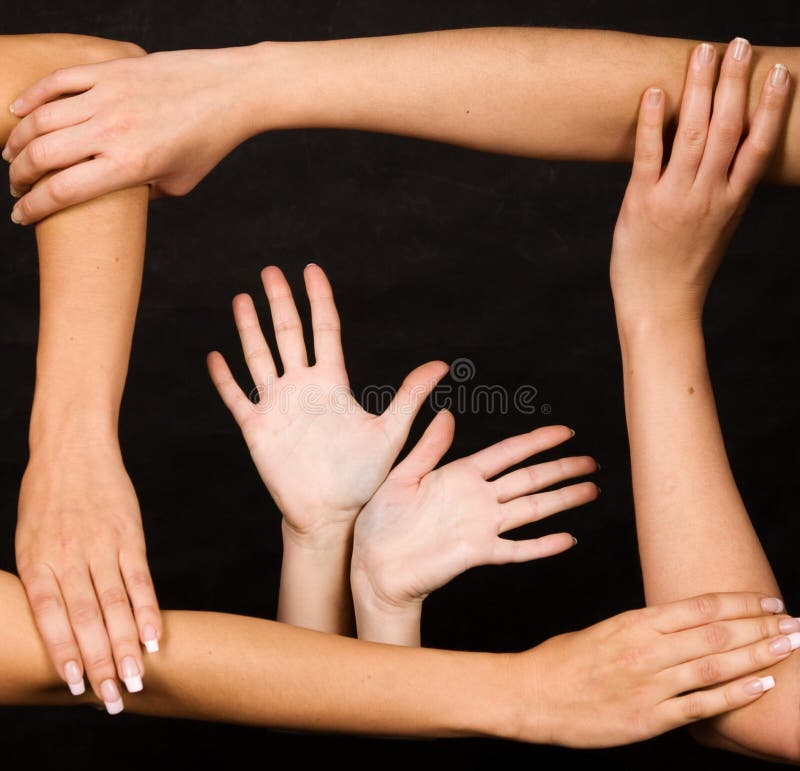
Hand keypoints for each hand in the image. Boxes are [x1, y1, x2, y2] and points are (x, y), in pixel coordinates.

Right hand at [3, 45, 262, 223]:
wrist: (230, 91)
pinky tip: (19, 112)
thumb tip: (118, 199)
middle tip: (16, 187)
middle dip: (19, 175)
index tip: (21, 216)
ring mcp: (108, 96)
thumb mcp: (180, 183)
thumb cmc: (209, 142)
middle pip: (43, 155)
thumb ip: (145, 196)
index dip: (34, 208)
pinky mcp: (109, 71)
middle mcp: (113, 131)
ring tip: (12, 155)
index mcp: (130, 166)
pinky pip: (57, 82)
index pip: (64, 191)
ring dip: (18, 139)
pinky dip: (32, 98)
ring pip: (42, 118)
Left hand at [16, 440, 160, 712]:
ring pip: (115, 603)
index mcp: (37, 560)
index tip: (78, 684)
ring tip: (136, 676)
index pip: (52, 615)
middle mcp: (69, 557)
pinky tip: (155, 635)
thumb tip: (58, 623)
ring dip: (127, 644)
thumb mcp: (29, 538)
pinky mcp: (128, 536)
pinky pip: (140, 579)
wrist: (74, 448)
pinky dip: (148, 609)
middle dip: (100, 661)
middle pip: (87, 617)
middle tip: (111, 697)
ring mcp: (101, 546)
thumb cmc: (47, 497)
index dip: (66, 651)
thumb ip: (44, 579)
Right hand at [207, 264, 447, 548]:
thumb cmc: (363, 477)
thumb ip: (411, 396)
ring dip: (250, 329)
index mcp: (332, 384)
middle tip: (270, 271)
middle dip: (279, 302)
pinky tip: (215, 355)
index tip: (311, 270)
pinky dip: (225, 378)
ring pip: (260, 357)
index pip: (324, 330)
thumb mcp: (390, 432)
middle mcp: (303, 388)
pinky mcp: (256, 429)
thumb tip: (442, 364)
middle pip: (288, 334)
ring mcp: (277, 406)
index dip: (318, 299)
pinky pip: (236, 397)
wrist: (332, 514)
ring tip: (243, 299)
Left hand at [351, 415, 597, 643]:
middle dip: (561, 469)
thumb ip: (430, 447)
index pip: (508, 453)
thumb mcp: (403, 475)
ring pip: (531, 509)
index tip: (564, 432)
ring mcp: (481, 527)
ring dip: (562, 500)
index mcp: (460, 475)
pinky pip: (516, 549)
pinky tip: (566, 539)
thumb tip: (447, 414)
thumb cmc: (381, 521)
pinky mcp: (478, 553)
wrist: (374, 564)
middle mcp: (477, 499)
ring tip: (590, 490)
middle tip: (592, 461)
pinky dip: (542, 546)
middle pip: (529, 479)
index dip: (537, 442)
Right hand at [514, 593, 799, 747]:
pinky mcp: (649, 718)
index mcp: (633, 622)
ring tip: (790, 645)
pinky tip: (762, 685)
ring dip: (759, 654)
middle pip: (717, 633)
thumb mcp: (600, 632)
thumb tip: (674, 630)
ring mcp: (650, 684)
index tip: (766, 598)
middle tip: (794, 620)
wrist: (530, 694)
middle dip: (761, 625)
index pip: (698, 607)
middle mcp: (647, 649)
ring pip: (716, 665)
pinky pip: (702, 706)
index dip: (738, 602)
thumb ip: (639, 632)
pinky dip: (736, 694)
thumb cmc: (560, 661)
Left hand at [610, 40, 790, 325]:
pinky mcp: (640, 204)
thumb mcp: (718, 229)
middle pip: (728, 129)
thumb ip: (724, 192)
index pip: (758, 145)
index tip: (777, 71)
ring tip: (704, 53)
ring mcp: (674, 198)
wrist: (660, 308)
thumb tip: (730, 160)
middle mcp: (708, 196)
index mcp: (732, 202)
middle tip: (740, 43)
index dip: (770, 105)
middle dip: (735, 83)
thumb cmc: (686, 269)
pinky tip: (654, 92)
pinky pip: (648, 156)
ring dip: (698, 89)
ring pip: (692, 135)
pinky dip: (651, 123)